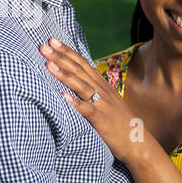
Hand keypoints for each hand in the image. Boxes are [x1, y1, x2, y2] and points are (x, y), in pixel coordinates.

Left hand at [39, 38, 143, 163]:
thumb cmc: (119, 123)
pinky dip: (75, 103)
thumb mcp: (106, 101)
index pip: (82, 63)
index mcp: (101, 85)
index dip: (67, 51)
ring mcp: (103, 104)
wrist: (138, 142)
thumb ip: (92, 90)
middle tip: (44, 45)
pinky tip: (63, 96)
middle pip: (79, 70)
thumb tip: (73, 82)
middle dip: (60, 56)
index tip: (52, 40)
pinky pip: (87, 110)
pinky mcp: (102, 120)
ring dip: (64, 74)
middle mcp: (102, 91)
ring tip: (48, 64)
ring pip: (81, 86)